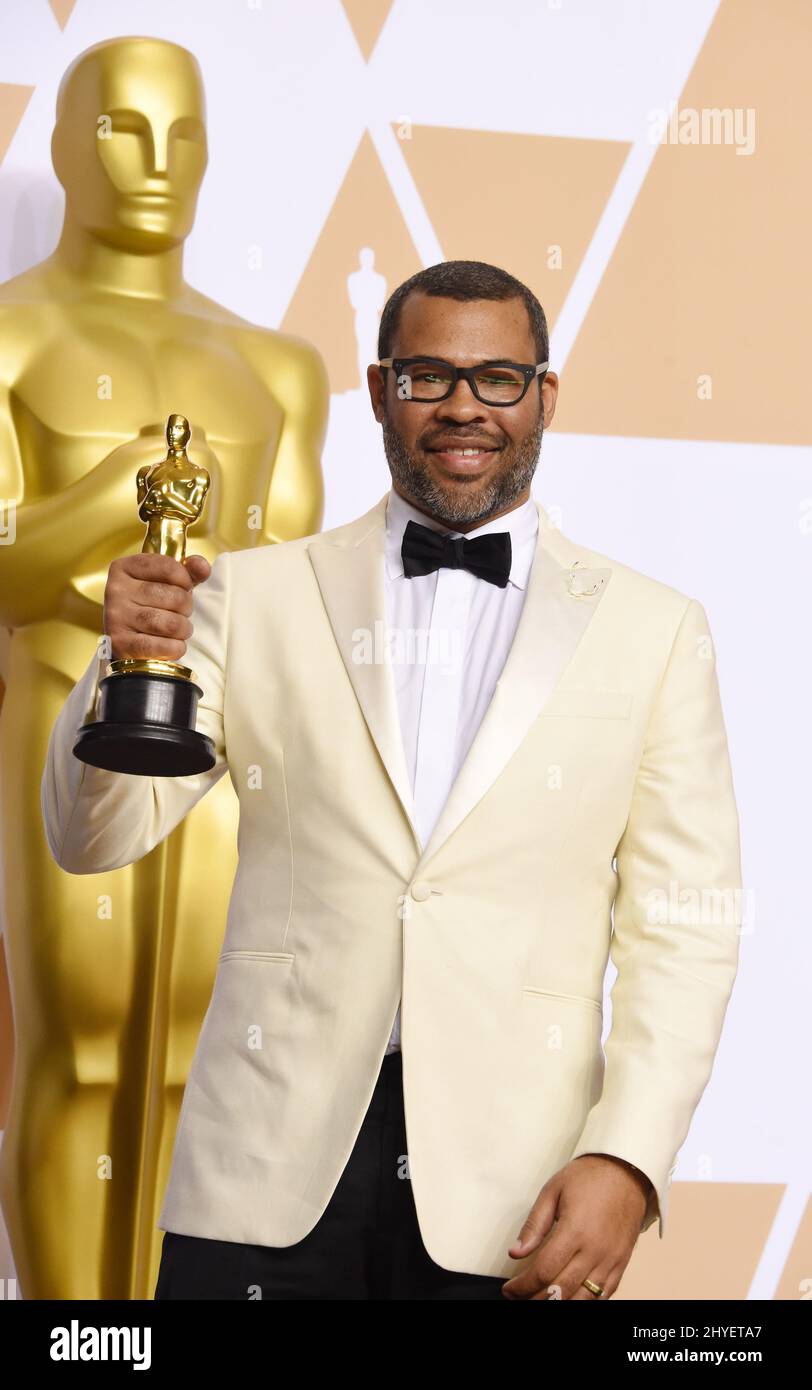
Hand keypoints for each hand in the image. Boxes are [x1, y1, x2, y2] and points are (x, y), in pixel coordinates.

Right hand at [103, 552, 210, 662]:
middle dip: (186, 608)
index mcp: (124, 567)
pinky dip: (175, 648)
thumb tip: (203, 567)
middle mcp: (116, 590)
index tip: (184, 587)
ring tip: (180, 630)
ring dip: (183, 629)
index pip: (168, 567)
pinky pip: (161, 646)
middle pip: (174, 597)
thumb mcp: (163, 582)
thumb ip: (186, 571)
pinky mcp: (120, 643)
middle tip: (181, 613)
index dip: (186, 579)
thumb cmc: (146, 605)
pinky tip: (172, 645)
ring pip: (170, 624)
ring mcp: (116, 617)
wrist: (120, 640)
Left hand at [500, 1154, 651, 1299]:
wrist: (627, 1171)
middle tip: (519, 1297)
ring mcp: (611, 1260)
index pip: (544, 1271)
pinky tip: (569, 1299)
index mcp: (575, 1230)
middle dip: (535, 1299)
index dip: (523, 1286)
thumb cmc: (589, 1177)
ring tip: (540, 1300)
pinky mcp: (622, 1263)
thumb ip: (534, 1225)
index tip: (509, 1289)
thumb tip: (516, 1252)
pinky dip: (585, 1302)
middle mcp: (595, 1250)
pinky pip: (604, 1295)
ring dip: (559, 1304)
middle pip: (561, 1291)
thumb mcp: (553, 1190)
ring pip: (583, 1298)